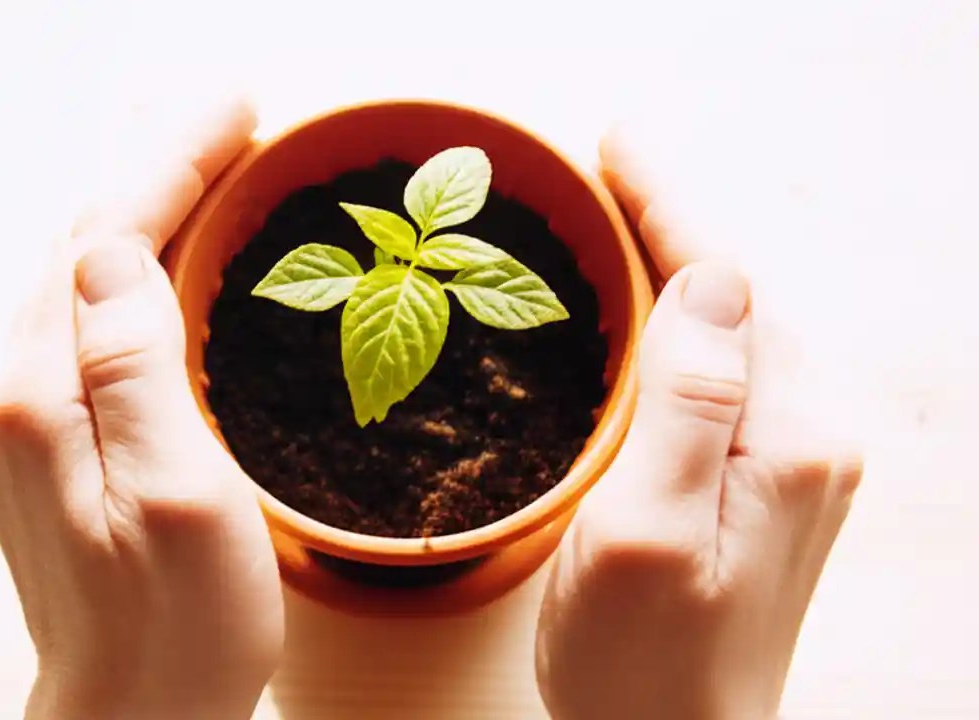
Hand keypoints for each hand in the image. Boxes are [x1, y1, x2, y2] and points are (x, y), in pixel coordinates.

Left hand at [0, 99, 283, 719]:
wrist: (133, 716)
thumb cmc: (178, 627)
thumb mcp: (176, 491)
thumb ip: (130, 361)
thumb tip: (108, 245)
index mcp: (40, 398)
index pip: (104, 239)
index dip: (172, 161)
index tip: (235, 111)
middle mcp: (8, 396)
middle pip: (82, 246)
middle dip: (158, 171)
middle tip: (233, 119)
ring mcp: (16, 419)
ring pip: (80, 280)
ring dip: (144, 215)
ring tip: (212, 166)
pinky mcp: (39, 440)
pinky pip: (83, 324)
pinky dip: (130, 272)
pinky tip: (168, 258)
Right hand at [534, 129, 863, 719]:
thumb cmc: (643, 662)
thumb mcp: (647, 530)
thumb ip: (691, 400)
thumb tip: (717, 277)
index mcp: (787, 439)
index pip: (728, 288)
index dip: (669, 209)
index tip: (617, 147)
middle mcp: (808, 440)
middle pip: (741, 299)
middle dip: (676, 226)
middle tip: (609, 167)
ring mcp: (792, 464)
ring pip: (735, 334)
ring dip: (682, 271)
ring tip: (624, 221)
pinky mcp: (763, 486)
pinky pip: (726, 376)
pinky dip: (684, 327)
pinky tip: (652, 315)